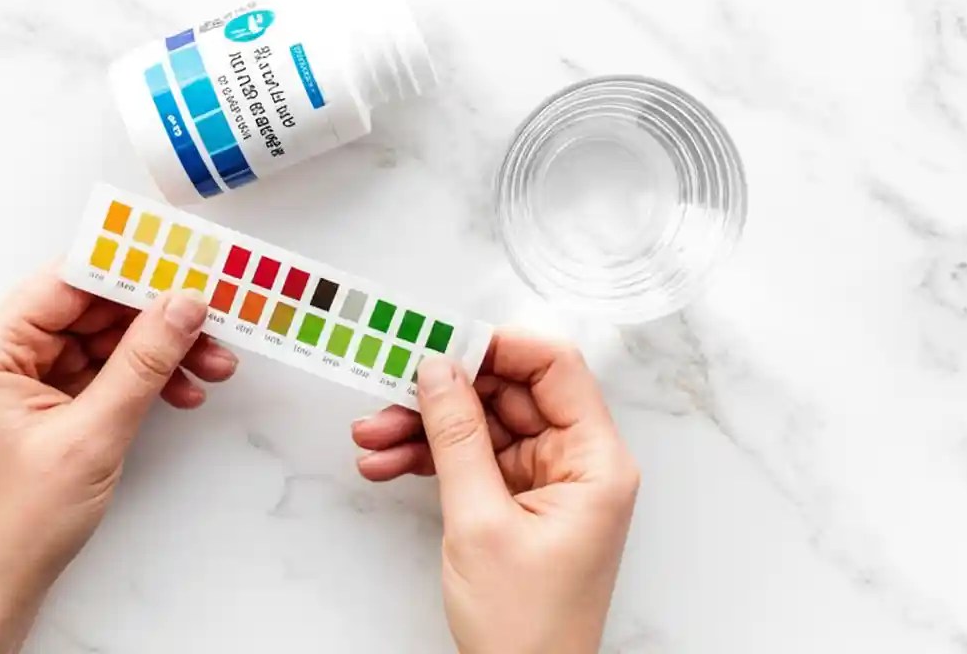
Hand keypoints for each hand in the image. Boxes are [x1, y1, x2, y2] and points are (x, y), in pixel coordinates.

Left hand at [0, 265, 235, 652]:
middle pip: (96, 305)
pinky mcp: (47, 398)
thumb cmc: (17, 519)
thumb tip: (185, 303)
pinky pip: (105, 368)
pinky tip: (183, 392)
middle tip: (217, 326)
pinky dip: (145, 378)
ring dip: (162, 351)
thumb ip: (143, 361)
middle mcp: (4, 347)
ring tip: (214, 368)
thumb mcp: (93, 433)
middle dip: (160, 318)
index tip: (190, 267)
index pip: (72, 279)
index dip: (135, 270)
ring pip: (108, 337)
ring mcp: (26, 373)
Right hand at [351, 333, 638, 653]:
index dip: (497, 347)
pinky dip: (429, 459)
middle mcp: (577, 464)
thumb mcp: (480, 522)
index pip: (554, 368)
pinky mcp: (516, 504)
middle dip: (443, 393)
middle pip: (509, 394)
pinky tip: (386, 462)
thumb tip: (438, 369)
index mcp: (595, 461)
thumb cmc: (526, 627)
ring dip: (424, 428)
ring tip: (371, 436)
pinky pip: (472, 460)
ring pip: (481, 426)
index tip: (440, 341)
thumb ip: (457, 437)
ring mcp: (546, 484)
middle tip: (387, 388)